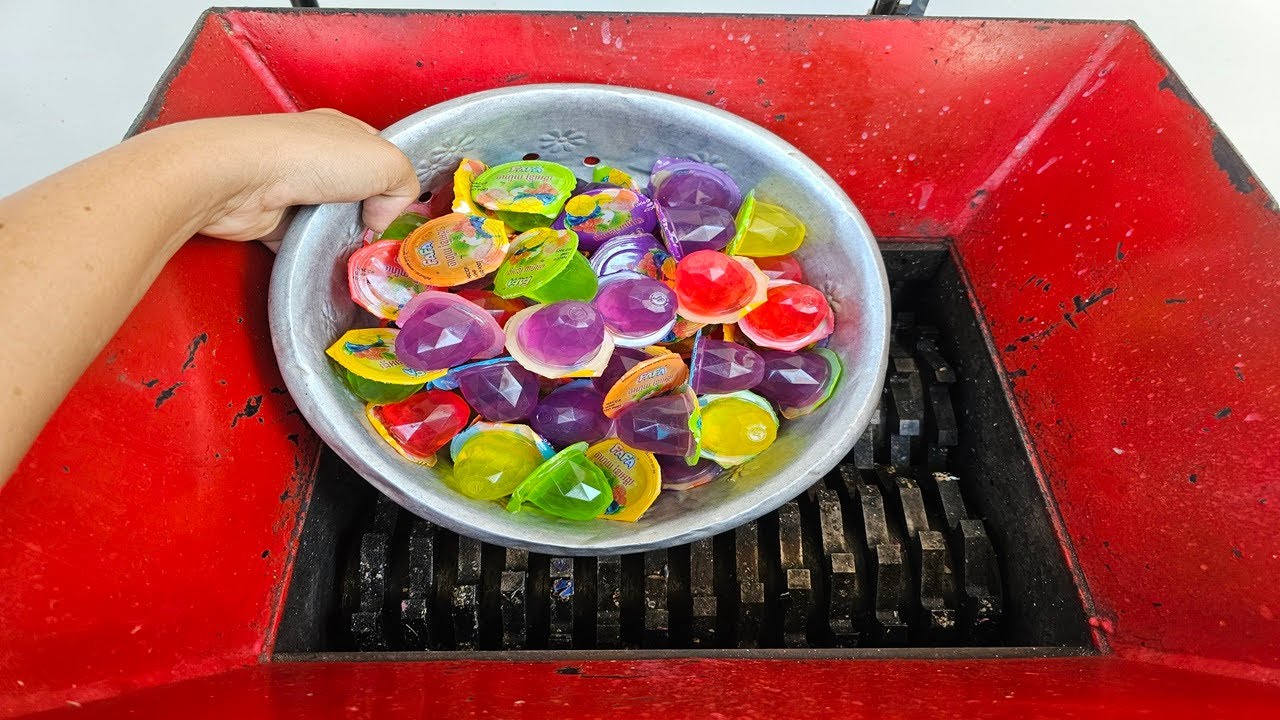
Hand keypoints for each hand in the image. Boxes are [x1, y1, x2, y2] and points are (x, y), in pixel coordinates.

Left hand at [146, 109, 419, 241]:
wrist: (242, 180)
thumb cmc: (309, 156)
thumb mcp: (386, 161)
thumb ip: (405, 186)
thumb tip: (384, 217)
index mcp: (343, 132)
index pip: (379, 157)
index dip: (394, 182)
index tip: (402, 207)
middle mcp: (315, 156)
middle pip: (357, 193)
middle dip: (370, 216)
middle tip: (379, 233)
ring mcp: (292, 188)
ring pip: (331, 221)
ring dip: (342, 237)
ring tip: (352, 248)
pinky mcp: (272, 219)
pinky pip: (304, 243)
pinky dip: (313, 253)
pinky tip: (323, 255)